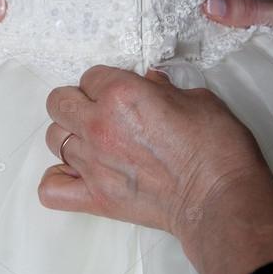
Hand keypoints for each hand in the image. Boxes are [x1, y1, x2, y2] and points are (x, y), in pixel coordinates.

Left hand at [40, 66, 272, 273]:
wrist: (220, 198)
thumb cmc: (217, 147)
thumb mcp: (198, 99)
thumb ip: (165, 89)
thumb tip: (152, 84)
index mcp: (122, 93)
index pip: (91, 76)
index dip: (106, 82)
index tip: (120, 91)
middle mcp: (99, 125)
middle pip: (58, 102)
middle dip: (77, 101)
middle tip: (100, 111)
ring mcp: (93, 163)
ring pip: (54, 139)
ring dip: (70, 136)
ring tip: (93, 142)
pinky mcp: (96, 198)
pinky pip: (52, 189)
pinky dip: (59, 180)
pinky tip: (77, 174)